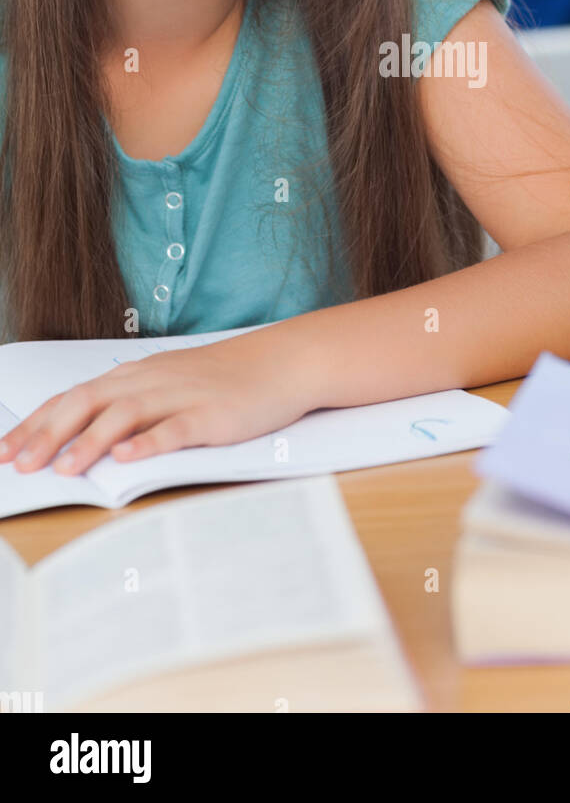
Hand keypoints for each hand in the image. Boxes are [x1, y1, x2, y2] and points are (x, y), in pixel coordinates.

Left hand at [0, 327, 318, 476]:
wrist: (280, 363)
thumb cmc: (222, 380)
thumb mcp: (167, 386)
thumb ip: (129, 407)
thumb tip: (81, 441)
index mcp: (134, 376)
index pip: (72, 398)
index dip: (35, 423)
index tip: (4, 450)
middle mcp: (150, 381)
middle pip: (88, 403)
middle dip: (49, 435)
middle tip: (19, 465)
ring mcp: (181, 396)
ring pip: (125, 414)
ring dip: (90, 442)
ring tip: (64, 469)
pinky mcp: (211, 414)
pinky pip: (175, 428)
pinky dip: (148, 442)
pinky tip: (127, 458)